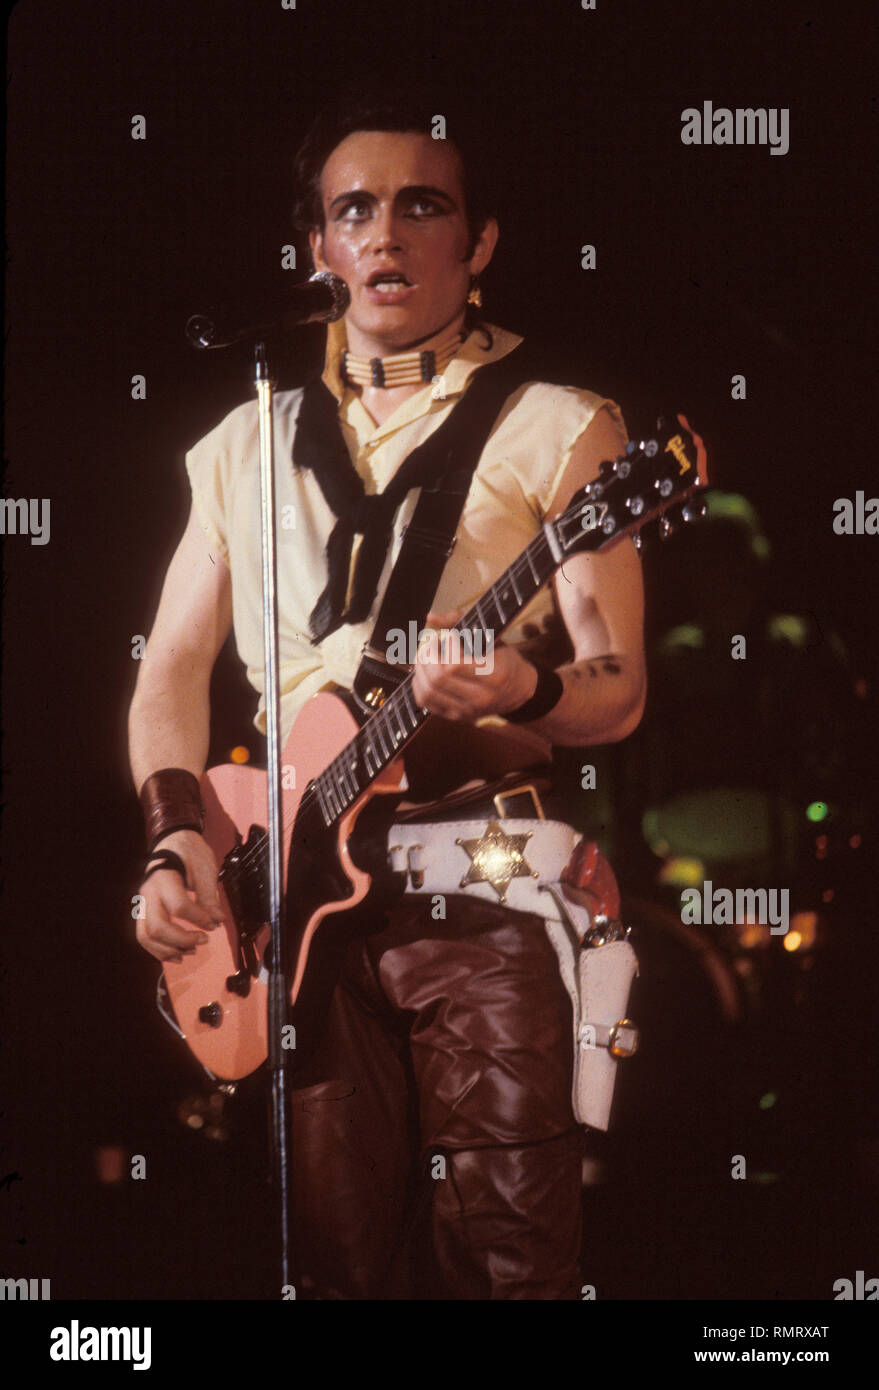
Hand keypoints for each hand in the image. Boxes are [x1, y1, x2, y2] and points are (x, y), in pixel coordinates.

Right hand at [134, 829, 224, 962]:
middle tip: (204, 940)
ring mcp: (143, 902)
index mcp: (164, 878)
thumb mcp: (205, 869)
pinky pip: (145, 935)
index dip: (199, 919)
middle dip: (182, 940)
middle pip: (157, 927)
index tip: (215, 924)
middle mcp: (148, 892)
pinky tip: (177, 953)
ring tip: (191, 951)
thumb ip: (209, 897)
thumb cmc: (190, 852)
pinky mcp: (145, 910)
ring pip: (146, 936)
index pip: (179, 907)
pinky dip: (159, 949)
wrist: (173, 840)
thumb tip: (217, 921)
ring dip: (168, 950)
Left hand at [411, 607, 538, 721]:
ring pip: (428, 692)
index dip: (446, 646)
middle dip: (428, 656)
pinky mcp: (457, 717)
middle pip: (438, 679)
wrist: (517, 689)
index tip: (451, 636)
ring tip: (425, 655)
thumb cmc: (503, 657)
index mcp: (495, 677)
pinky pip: (426, 703)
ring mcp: (468, 711)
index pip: (455, 665)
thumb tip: (430, 616)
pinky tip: (424, 671)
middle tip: (431, 644)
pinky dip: (419, 684)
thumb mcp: (491, 636)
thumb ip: (460, 621)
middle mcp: (481, 699)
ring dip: (420, 669)